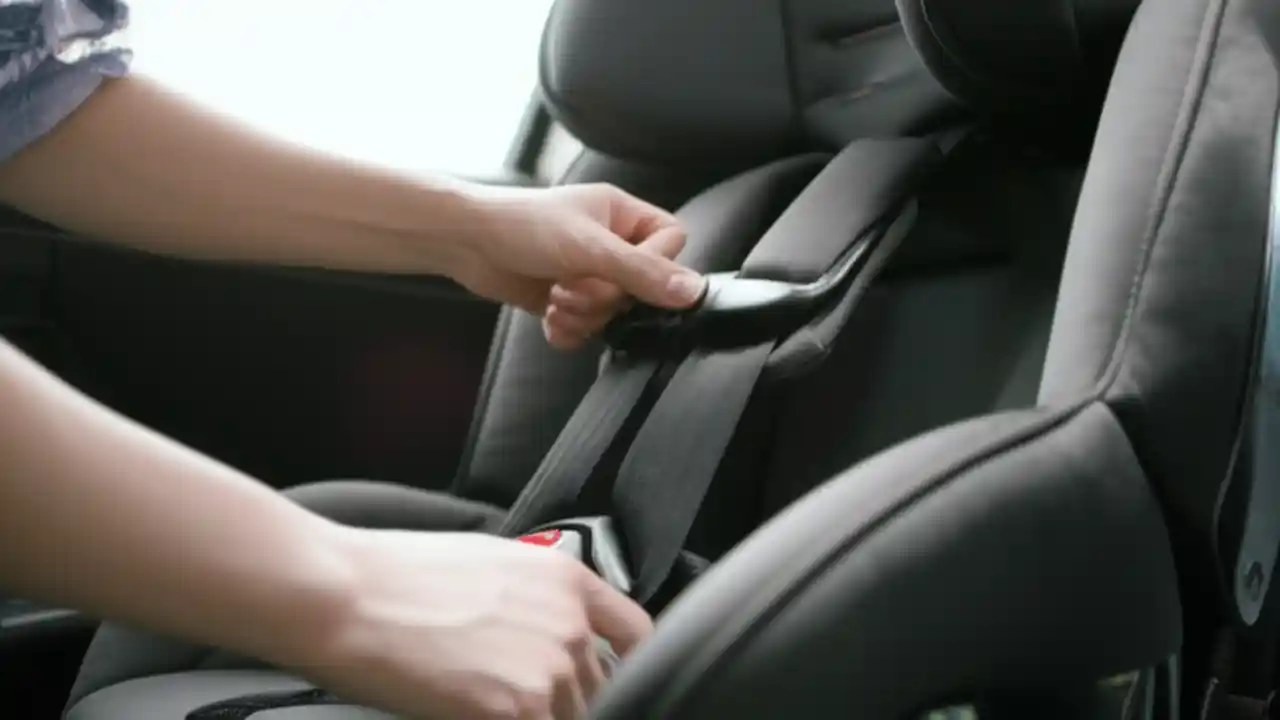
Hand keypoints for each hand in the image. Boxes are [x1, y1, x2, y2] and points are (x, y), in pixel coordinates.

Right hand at [298, 528, 652, 719]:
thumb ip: (538, 601)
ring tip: (478, 697)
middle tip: (506, 690)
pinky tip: (470, 711)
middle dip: (559, 698)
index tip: (614, 681)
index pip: (637, 635)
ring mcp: (548, 671)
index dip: (628, 665)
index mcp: (568, 580)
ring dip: (536, 714)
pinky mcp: (518, 712)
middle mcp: (570, 624)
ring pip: (567, 716)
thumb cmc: (399, 575)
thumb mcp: (491, 565)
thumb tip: (550, 635)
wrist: (348, 596)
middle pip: (598, 688)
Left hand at [456, 183, 705, 349]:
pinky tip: (548, 316)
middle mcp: (609, 243)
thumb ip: (642, 271)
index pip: (670, 244)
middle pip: (640, 288)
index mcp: (622, 214)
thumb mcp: (588, 247)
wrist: (465, 242)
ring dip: (584, 315)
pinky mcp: (565, 299)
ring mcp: (587, 273)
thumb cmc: (521, 225)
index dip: (653, 267)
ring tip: (555, 298)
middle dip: (605, 297)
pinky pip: (587, 330)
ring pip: (614, 313)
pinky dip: (568, 330)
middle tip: (574, 286)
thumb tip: (691, 291)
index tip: (621, 271)